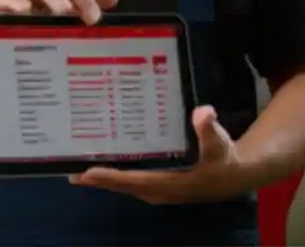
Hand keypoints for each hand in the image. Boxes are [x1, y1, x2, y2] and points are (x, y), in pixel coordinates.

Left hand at [68, 106, 249, 204]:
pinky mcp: (158, 186)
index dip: (111, 177)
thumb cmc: (224, 157)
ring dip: (102, 180)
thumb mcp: (219, 142)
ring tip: (77, 171)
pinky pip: (130, 183)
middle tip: (70, 171)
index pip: (135, 180)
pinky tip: (102, 167)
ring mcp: (158, 190)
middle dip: (97, 180)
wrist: (235, 175)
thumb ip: (208, 128)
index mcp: (171, 183)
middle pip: (122, 186)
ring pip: (124, 186)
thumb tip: (202, 112)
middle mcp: (160, 191)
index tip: (87, 172)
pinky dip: (114, 177)